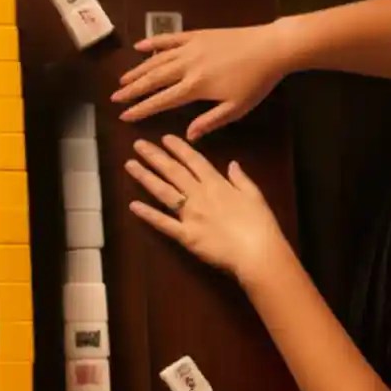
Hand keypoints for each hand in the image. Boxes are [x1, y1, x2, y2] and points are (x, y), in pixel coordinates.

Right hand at [111, 22, 293, 140]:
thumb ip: (210, 122)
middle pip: (152, 79)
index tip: (124, 116)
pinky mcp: (197, 35)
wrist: (272, 47)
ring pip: (156, 60)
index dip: (141, 109)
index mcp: (195, 87)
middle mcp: (186, 66)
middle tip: (114, 97)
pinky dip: (153, 42)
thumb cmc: (257, 81)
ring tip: (123, 79)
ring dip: (138, 70)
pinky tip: (140, 47)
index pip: (161, 100)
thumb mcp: (236, 108)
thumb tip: (187, 136)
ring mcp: (190, 48)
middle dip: (132, 90)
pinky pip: (169, 38)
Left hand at [124, 136, 289, 282]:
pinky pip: (163, 223)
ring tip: (130, 165)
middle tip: (138, 145)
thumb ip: (241, 178)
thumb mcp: (255, 196)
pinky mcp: (185, 235)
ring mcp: (190, 215)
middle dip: (155, 156)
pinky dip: (147, 214)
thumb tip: (232, 163)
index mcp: (217, 185)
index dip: (178, 148)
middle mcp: (200, 195)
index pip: (194, 161)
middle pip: (173, 171)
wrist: (258, 252)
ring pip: (164, 191)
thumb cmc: (260, 225)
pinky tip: (132, 205)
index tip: (164, 138)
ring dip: (145, 177)